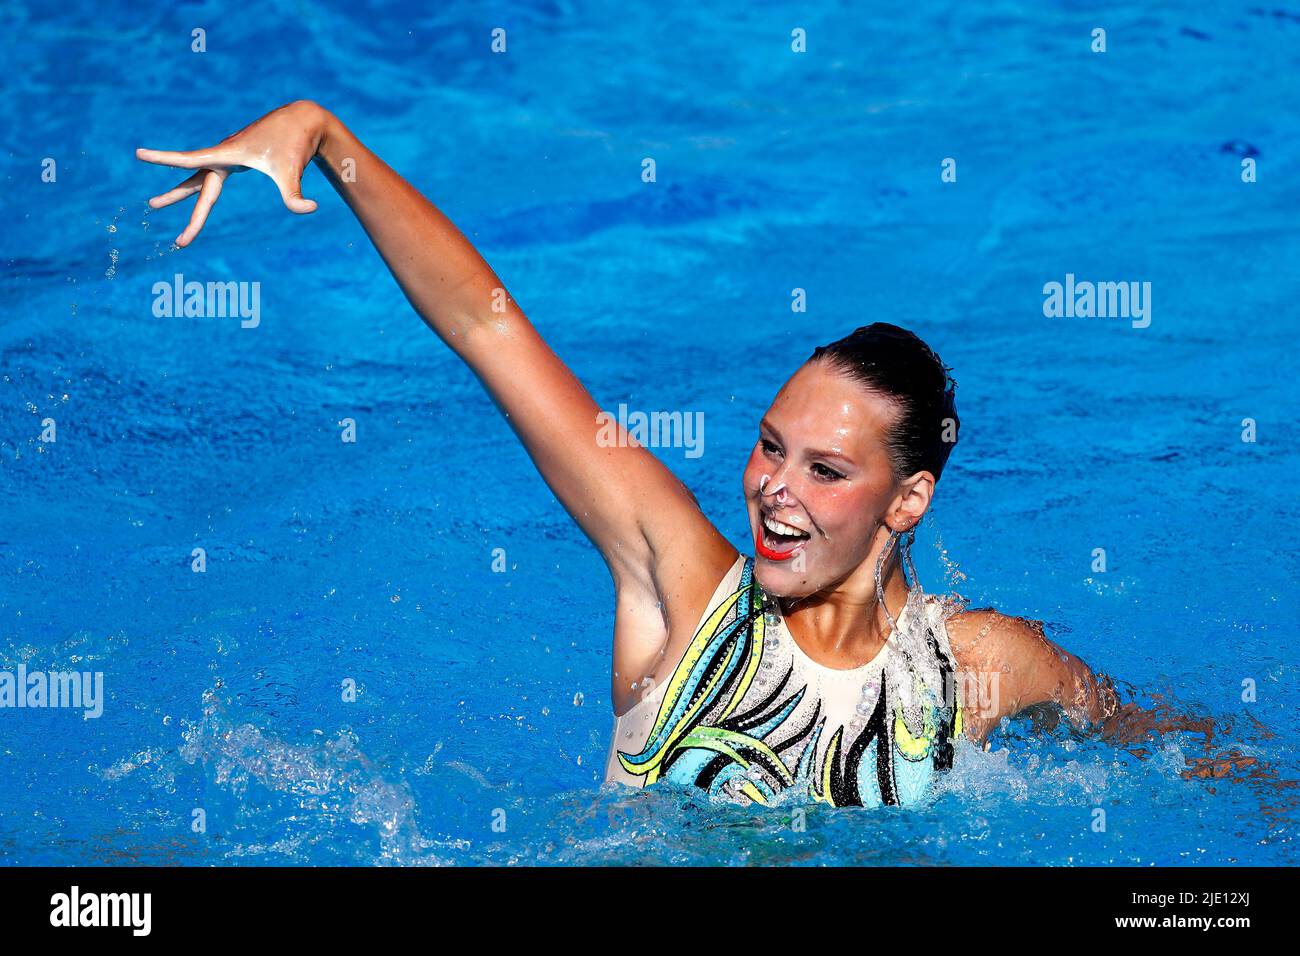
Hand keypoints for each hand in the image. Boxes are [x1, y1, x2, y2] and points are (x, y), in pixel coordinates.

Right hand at [137, 100, 330, 246]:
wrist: (305, 121)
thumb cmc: (296, 144)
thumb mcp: (294, 171)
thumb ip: (296, 194)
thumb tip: (310, 209)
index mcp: (228, 154)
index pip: (189, 160)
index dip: (163, 158)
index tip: (139, 153)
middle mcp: (224, 155)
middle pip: (194, 181)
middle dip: (175, 196)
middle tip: (152, 205)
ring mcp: (230, 157)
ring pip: (201, 179)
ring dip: (181, 192)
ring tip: (156, 203)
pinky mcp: (239, 158)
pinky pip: (215, 176)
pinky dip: (205, 188)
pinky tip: (202, 192)